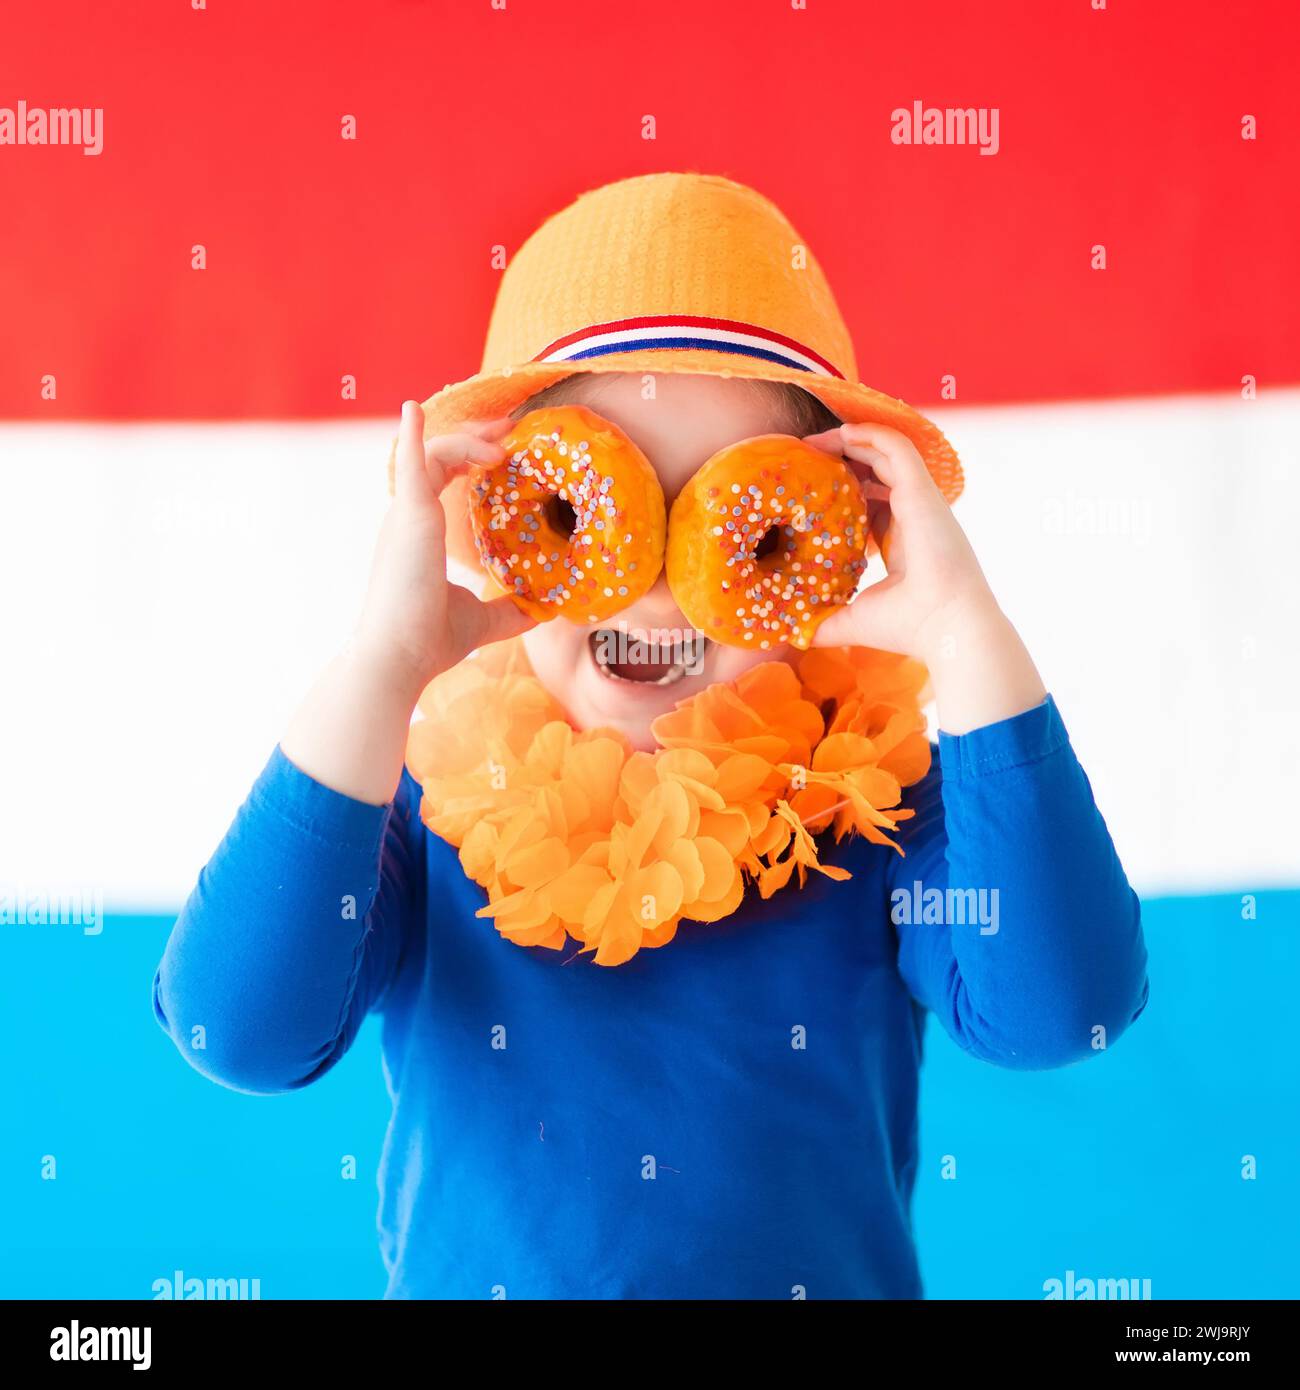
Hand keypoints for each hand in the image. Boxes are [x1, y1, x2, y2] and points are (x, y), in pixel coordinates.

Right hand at [353, 400, 534, 700]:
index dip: (468, 459)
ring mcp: (405, 517)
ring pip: (430, 455)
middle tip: (510, 429)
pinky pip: (410, 463)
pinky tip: (414, 410)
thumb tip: (542, 610)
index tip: (502, 450)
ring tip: (500, 443)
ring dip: (465, 440)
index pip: (440, 480)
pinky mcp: (409, 518)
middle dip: (473, 438)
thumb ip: (508, 609)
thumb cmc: (430, 640)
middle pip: (437, 458)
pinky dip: (413, 435)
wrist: (399, 658)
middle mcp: (408, 520)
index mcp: (420, 536)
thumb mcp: (482, 619)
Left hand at [804, 421, 1045, 733]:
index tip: (806, 489)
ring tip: (813, 441)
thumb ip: (823, 621)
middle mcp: (911, 516)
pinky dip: (871, 434)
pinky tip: (841, 433)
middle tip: (803, 457)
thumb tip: (792, 633)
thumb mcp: (853, 620)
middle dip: (840, 459)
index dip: (840, 490)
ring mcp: (920, 501)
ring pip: (886, 453)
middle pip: (875, 472)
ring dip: (850, 440)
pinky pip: (898, 448)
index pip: (869, 502)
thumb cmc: (908, 627)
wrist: (947, 628)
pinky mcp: (922, 492)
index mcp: (899, 541)